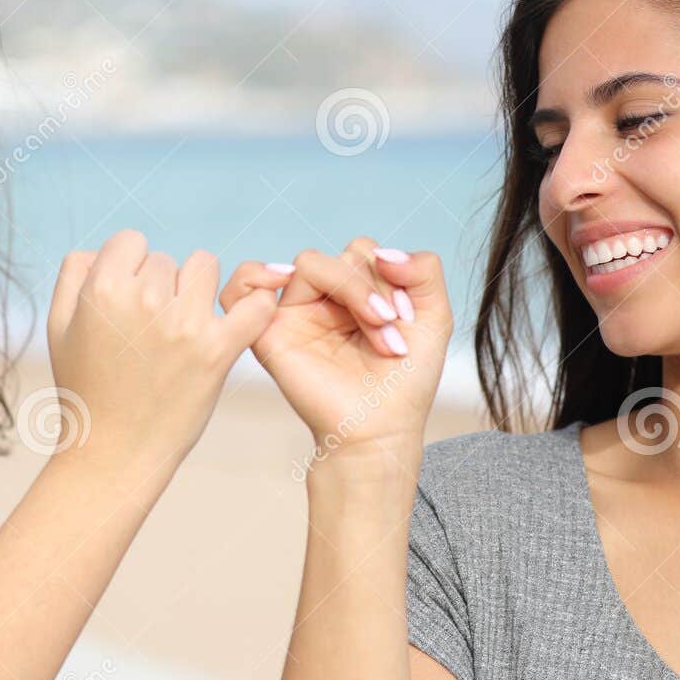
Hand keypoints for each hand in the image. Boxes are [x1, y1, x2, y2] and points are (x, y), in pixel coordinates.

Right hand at [43, 230, 277, 489]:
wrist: (113, 454)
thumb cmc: (86, 389)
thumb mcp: (59, 326)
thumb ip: (75, 273)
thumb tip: (108, 249)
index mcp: (103, 290)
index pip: (132, 241)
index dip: (130, 267)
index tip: (129, 300)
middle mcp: (145, 300)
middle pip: (168, 260)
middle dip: (161, 287)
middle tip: (150, 331)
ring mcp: (184, 325)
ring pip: (205, 268)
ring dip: (197, 292)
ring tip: (182, 329)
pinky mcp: (217, 351)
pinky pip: (254, 305)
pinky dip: (258, 305)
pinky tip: (248, 314)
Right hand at [219, 237, 450, 463]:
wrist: (380, 428)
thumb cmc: (405, 382)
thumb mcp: (434, 317)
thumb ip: (425, 269)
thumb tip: (380, 251)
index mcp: (358, 292)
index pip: (365, 252)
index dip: (392, 277)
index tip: (408, 321)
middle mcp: (326, 299)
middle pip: (344, 255)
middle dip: (375, 290)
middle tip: (391, 335)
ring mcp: (297, 312)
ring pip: (311, 262)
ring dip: (351, 289)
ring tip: (377, 331)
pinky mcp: (271, 332)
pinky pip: (245, 285)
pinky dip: (256, 275)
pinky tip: (287, 287)